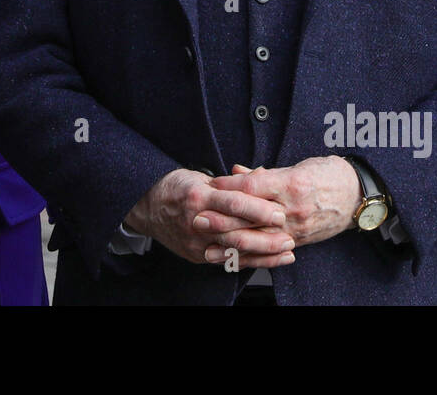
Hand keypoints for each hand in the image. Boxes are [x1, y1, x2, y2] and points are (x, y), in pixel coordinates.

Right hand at [125, 168, 293, 267]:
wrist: (147, 207)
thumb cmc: (176, 187)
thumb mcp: (201, 177)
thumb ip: (232, 181)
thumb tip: (262, 174)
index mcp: (198, 197)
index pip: (234, 204)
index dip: (259, 209)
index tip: (280, 211)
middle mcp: (196, 221)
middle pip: (237, 232)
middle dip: (266, 236)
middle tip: (290, 235)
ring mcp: (196, 242)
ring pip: (234, 251)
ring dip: (264, 254)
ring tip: (287, 252)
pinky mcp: (197, 255)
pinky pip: (227, 261)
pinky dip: (250, 262)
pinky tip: (268, 261)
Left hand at [208, 157, 360, 253]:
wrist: (357, 196)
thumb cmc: (327, 174)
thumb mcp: (297, 165)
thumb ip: (264, 172)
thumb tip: (236, 172)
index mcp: (291, 183)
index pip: (253, 187)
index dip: (229, 187)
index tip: (210, 184)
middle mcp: (293, 208)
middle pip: (252, 216)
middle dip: (222, 218)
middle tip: (198, 217)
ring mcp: (296, 227)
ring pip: (259, 238)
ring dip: (231, 243)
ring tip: (208, 244)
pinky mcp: (300, 239)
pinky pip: (271, 250)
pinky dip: (251, 255)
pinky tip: (234, 258)